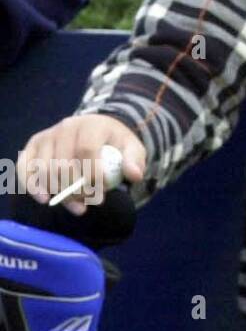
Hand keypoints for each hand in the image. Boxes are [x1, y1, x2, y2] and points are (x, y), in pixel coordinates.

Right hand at [16, 114, 146, 214]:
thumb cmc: (115, 143)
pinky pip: (25, 168)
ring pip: (44, 169)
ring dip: (59, 192)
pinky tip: (45, 199)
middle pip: (64, 163)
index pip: (87, 149)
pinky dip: (32, 186)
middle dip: (77, 188)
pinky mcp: (33, 147)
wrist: (97, 131)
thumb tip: (134, 175)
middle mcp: (65, 127)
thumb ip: (134, 161)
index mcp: (91, 124)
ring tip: (79, 206)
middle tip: (93, 201)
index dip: (93, 173)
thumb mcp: (132, 148)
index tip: (103, 190)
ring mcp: (47, 136)